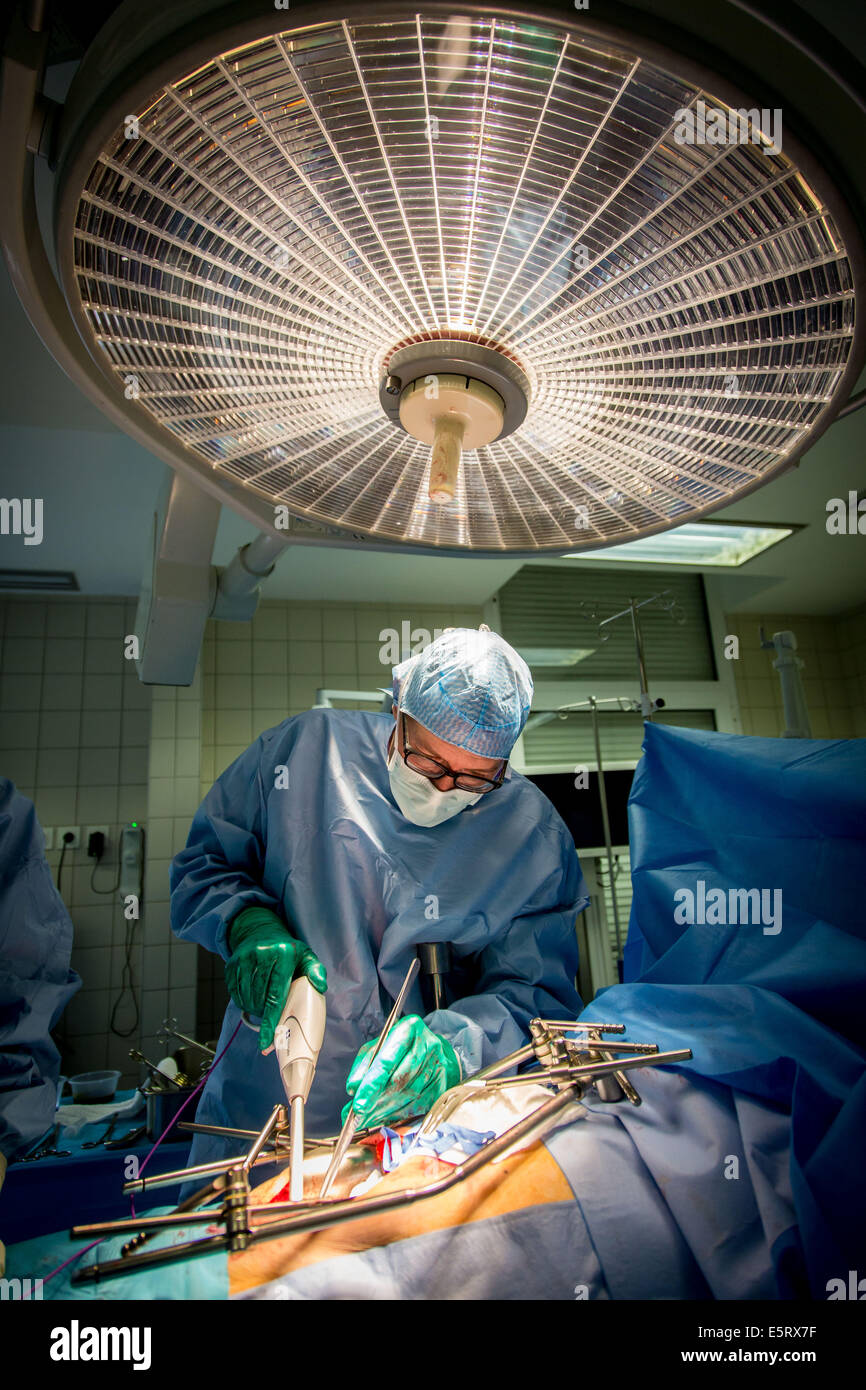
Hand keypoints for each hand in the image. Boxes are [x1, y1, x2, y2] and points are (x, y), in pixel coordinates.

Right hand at [226, 906, 325, 1051]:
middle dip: (266, 1014)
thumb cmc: (286, 950)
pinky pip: (235, 994)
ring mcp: (243, 959)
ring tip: (264, 1002)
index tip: (267, 1042)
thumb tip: (321, 986)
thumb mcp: (305, 956)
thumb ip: (315, 971)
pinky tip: (253, 996)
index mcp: (283, 953)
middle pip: (260, 1001)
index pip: (276, 995)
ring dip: (255, 1008)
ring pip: (247, 999)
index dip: (271, 1021)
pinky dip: (244, 1001)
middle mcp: (260, 954)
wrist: (260, 931)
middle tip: (273, 1010)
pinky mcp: (231, 964)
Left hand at [342, 1015, 459, 1126]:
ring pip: (408, 1095)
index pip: (387, 1061)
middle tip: (360, 1116)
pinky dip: (399, 1114)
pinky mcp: (442, 1084)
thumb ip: (365, 1064)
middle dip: (376, 1102)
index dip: (371, 1085)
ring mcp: (437, 1065)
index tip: (358, 1104)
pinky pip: (418, 1105)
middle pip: (398, 1081)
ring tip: (369, 1118)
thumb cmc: (403, 1046)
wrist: (435, 1047)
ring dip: (386, 1111)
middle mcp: (427, 1045)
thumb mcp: (380, 1046)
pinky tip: (386, 1117)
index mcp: (408, 1029)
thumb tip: (354, 1088)